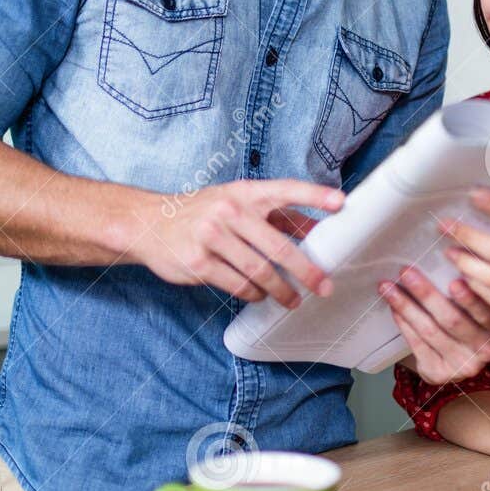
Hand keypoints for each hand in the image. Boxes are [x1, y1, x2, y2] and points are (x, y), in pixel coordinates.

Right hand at [136, 179, 343, 303]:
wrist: (148, 223)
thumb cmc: (203, 212)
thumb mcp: (237, 203)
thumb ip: (275, 215)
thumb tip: (316, 228)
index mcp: (244, 192)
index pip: (284, 190)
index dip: (313, 195)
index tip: (341, 203)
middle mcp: (228, 210)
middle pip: (277, 246)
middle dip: (306, 270)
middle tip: (324, 286)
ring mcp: (211, 237)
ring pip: (259, 272)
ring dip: (281, 291)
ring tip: (293, 301)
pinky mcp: (198, 262)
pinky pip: (238, 285)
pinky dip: (255, 294)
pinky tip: (261, 296)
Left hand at [378, 267, 489, 385]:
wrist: (460, 361)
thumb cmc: (469, 322)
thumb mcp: (482, 306)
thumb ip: (474, 287)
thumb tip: (450, 253)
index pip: (485, 311)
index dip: (469, 298)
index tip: (453, 280)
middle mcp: (484, 349)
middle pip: (452, 320)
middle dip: (426, 294)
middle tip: (406, 272)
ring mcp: (462, 364)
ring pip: (430, 331)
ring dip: (406, 306)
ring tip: (389, 287)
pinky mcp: (440, 373)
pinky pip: (418, 344)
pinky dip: (404, 323)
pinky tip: (394, 307)